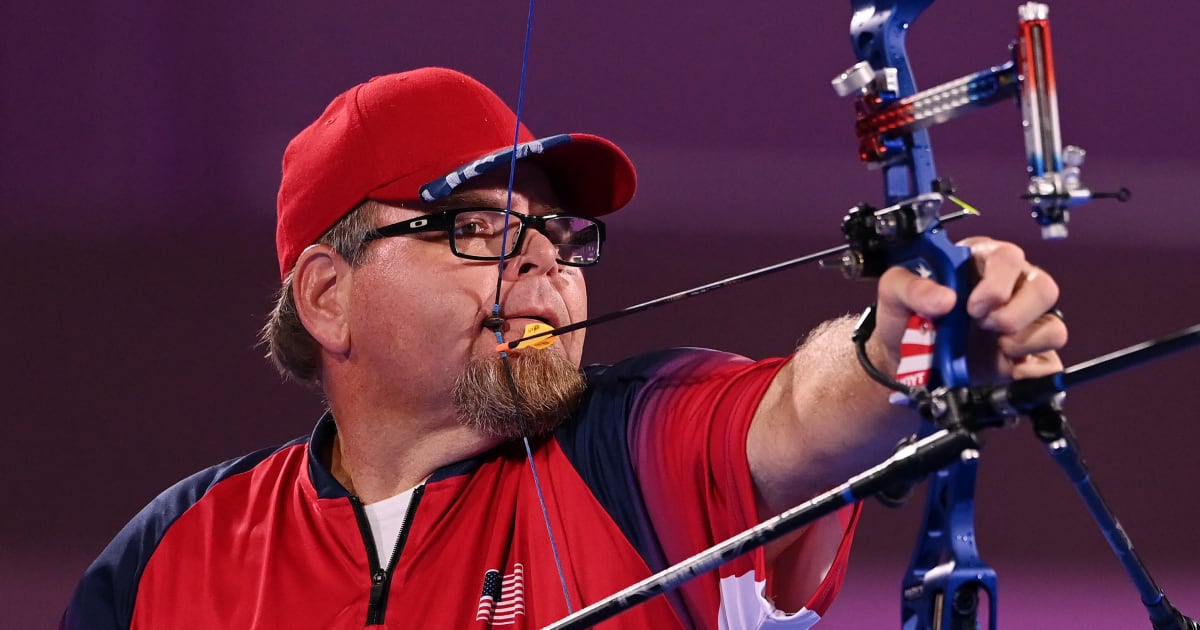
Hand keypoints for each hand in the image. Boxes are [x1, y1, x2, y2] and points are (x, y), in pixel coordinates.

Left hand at [871, 236, 1068, 381]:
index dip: (997, 283)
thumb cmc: (906, 316)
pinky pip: (1050, 364)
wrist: (902, 360)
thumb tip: (944, 299)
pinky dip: (1033, 372)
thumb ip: (911, 287)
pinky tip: (1007, 371)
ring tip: (996, 347)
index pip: (1010, 258)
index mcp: (982, 263)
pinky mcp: (1026, 359)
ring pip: (1054, 327)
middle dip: (1015, 313)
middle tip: (985, 326)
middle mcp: (1012, 290)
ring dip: (1025, 341)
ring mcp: (1023, 326)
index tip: (972, 307)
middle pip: (1044, 289)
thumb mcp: (894, 293)